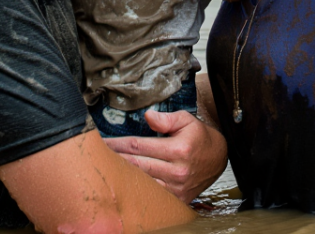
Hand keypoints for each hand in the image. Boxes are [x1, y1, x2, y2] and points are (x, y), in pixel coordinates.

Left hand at [105, 109, 227, 203]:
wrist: (218, 158)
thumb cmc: (198, 136)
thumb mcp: (186, 120)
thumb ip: (166, 118)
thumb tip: (148, 116)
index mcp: (178, 149)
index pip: (139, 146)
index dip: (118, 144)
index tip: (103, 142)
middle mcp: (177, 171)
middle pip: (136, 165)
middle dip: (115, 160)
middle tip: (96, 156)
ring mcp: (177, 187)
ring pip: (143, 182)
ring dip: (123, 177)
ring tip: (106, 170)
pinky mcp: (179, 198)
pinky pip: (153, 195)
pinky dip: (138, 190)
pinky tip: (125, 184)